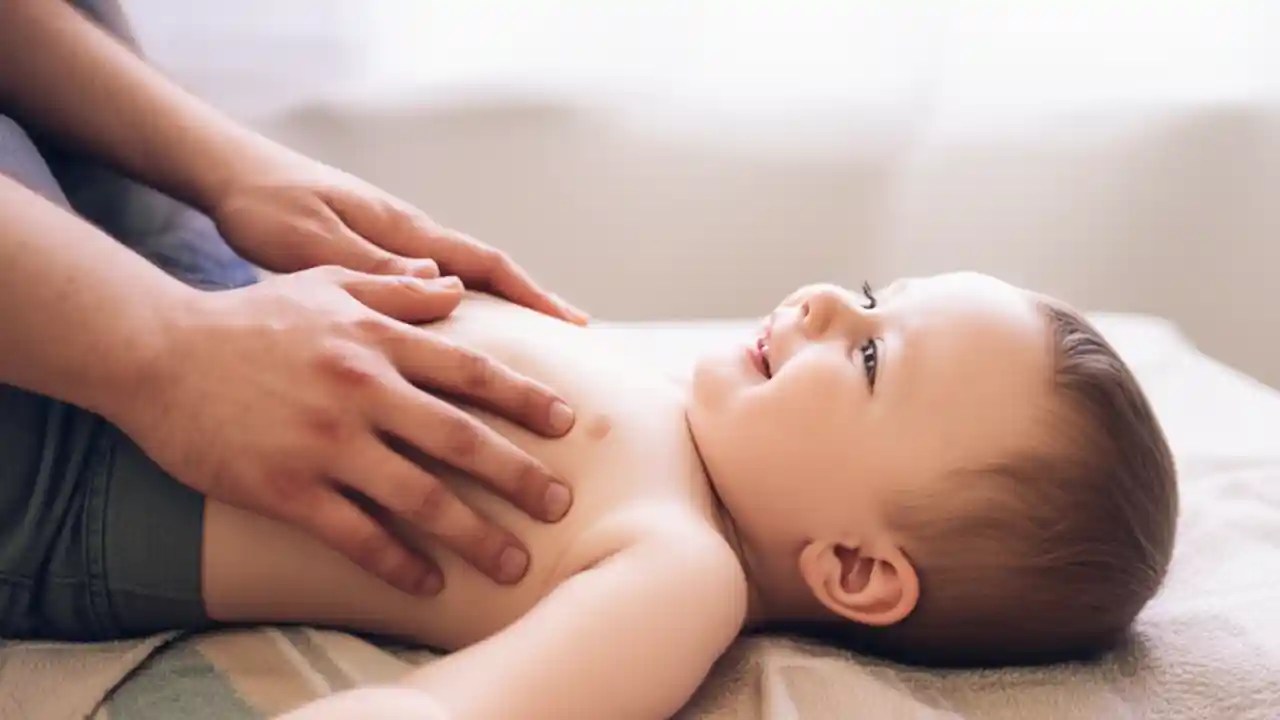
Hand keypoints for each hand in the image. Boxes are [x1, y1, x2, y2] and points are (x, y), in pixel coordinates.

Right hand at [108, 266, 575, 593]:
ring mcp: (326, 443)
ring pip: (418, 496)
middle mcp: (362, 392)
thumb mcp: (326, 283)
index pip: (470, 373)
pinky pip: (355, 534)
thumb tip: (455, 286)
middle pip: (460, 439)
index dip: (525, 398)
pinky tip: (429, 582)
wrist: (159, 351)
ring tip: (512, 562)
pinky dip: (397, 561)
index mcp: (377, 342)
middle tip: (559, 503)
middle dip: (518, 476)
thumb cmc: (249, 317)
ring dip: (472, 533)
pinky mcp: (287, 488)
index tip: (568, 423)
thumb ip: (395, 290)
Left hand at [210, 153, 587, 324]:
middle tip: (570, 345)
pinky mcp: (370, 260)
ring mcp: (392, 247)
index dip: (530, 295)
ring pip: (460, 284)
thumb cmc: (267, 205)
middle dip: (530, 306)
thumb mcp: (313, 240)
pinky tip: (456, 344)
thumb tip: (445, 286)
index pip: (483, 263)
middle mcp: (407, 238)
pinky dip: (457, 315)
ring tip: (524, 355)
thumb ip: (374, 265)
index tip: (570, 325)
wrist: (231, 176)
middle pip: (485, 274)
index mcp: (402, 232)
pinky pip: (429, 293)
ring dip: (497, 313)